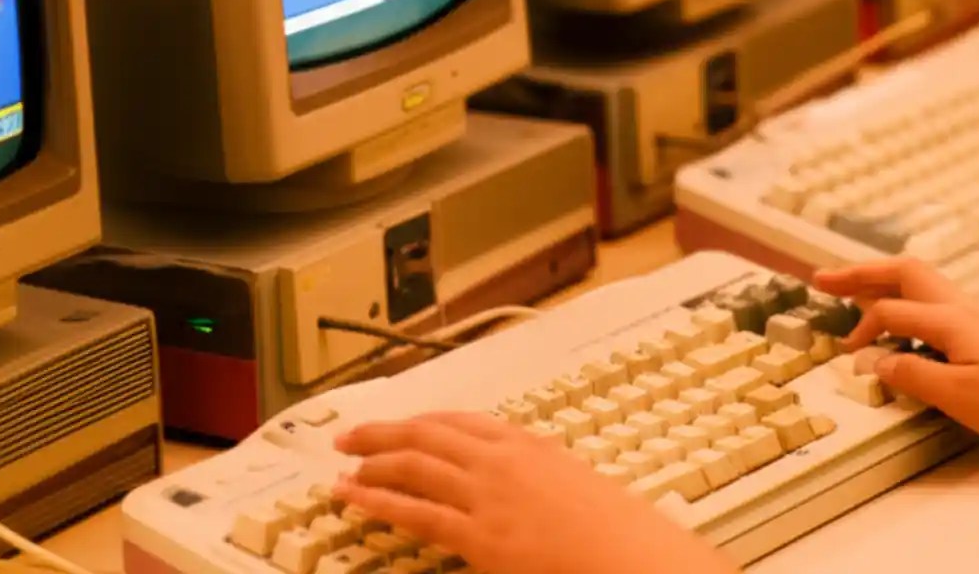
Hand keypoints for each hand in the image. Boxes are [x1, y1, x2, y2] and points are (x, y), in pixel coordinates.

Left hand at [333, 412, 738, 573]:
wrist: (635, 557)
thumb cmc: (617, 530)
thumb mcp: (577, 484)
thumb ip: (539, 475)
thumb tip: (520, 483)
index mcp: (527, 444)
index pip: (459, 421)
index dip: (420, 423)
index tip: (399, 425)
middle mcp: (501, 461)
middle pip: (426, 435)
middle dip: (382, 433)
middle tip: (350, 437)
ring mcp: (487, 496)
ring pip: (413, 466)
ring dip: (372, 462)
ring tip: (343, 464)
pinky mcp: (479, 536)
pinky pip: (416, 512)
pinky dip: (378, 500)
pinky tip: (354, 496)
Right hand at [814, 258, 978, 452]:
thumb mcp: (957, 397)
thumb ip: (909, 375)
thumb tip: (873, 363)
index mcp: (949, 320)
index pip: (890, 312)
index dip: (863, 331)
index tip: (850, 355)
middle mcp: (960, 308)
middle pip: (903, 272)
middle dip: (859, 273)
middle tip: (822, 279)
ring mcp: (972, 316)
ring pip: (918, 281)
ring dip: (880, 280)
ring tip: (850, 288)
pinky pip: (930, 299)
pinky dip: (902, 297)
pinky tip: (895, 316)